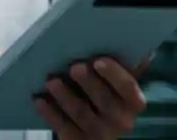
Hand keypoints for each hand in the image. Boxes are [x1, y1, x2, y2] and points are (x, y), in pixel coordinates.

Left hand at [33, 56, 148, 138]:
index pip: (128, 88)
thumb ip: (126, 66)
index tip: (98, 60)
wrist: (97, 129)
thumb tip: (136, 46)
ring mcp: (100, 134)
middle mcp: (121, 121)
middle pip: (104, 101)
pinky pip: (64, 128)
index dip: (114, 75)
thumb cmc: (106, 94)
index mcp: (134, 102)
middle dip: (88, 83)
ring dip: (65, 97)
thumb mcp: (118, 83)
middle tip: (73, 67)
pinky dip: (51, 113)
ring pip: (82, 114)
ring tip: (51, 81)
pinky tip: (40, 99)